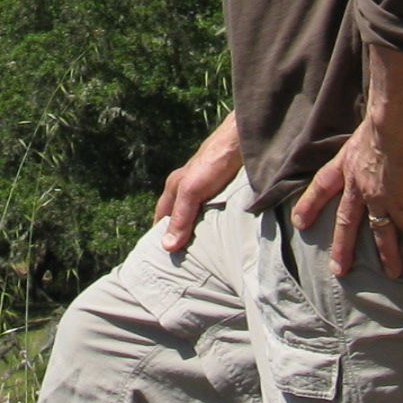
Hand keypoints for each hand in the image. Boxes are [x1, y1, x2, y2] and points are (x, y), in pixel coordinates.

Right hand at [154, 115, 242, 254]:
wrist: (241, 141)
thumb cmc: (213, 162)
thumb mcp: (192, 191)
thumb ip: (181, 217)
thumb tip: (166, 246)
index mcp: (175, 187)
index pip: (162, 217)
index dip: (160, 234)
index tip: (162, 258)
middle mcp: (188, 188)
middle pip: (179, 216)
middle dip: (179, 234)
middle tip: (183, 260)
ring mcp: (206, 188)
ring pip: (197, 213)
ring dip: (198, 229)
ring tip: (203, 251)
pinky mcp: (224, 188)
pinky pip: (214, 210)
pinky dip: (214, 222)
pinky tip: (221, 232)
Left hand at [291, 111, 402, 277]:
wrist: (390, 122)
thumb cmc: (380, 119)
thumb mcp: (363, 133)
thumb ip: (365, 146)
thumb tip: (373, 143)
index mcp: (344, 165)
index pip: (321, 187)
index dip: (310, 204)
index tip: (299, 222)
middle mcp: (354, 184)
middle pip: (345, 220)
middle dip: (342, 247)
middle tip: (338, 270)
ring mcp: (374, 193)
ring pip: (377, 229)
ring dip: (386, 253)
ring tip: (393, 273)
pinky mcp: (395, 196)